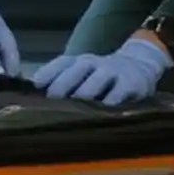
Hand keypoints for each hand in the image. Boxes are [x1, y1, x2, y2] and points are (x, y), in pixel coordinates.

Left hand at [31, 36, 171, 105]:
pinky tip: (103, 112)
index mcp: (78, 62)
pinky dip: (110, 101)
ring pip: (95, 81)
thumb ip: (62, 83)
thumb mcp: (82, 74)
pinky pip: (118, 92)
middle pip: (75, 70)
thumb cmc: (100, 76)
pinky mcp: (130, 82)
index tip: (36, 87)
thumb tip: (34, 99)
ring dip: (84, 94)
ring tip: (75, 109)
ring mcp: (112, 71)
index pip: (60, 63)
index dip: (47, 73)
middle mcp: (92, 63)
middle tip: (52, 101)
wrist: (138, 66)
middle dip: (62, 85)